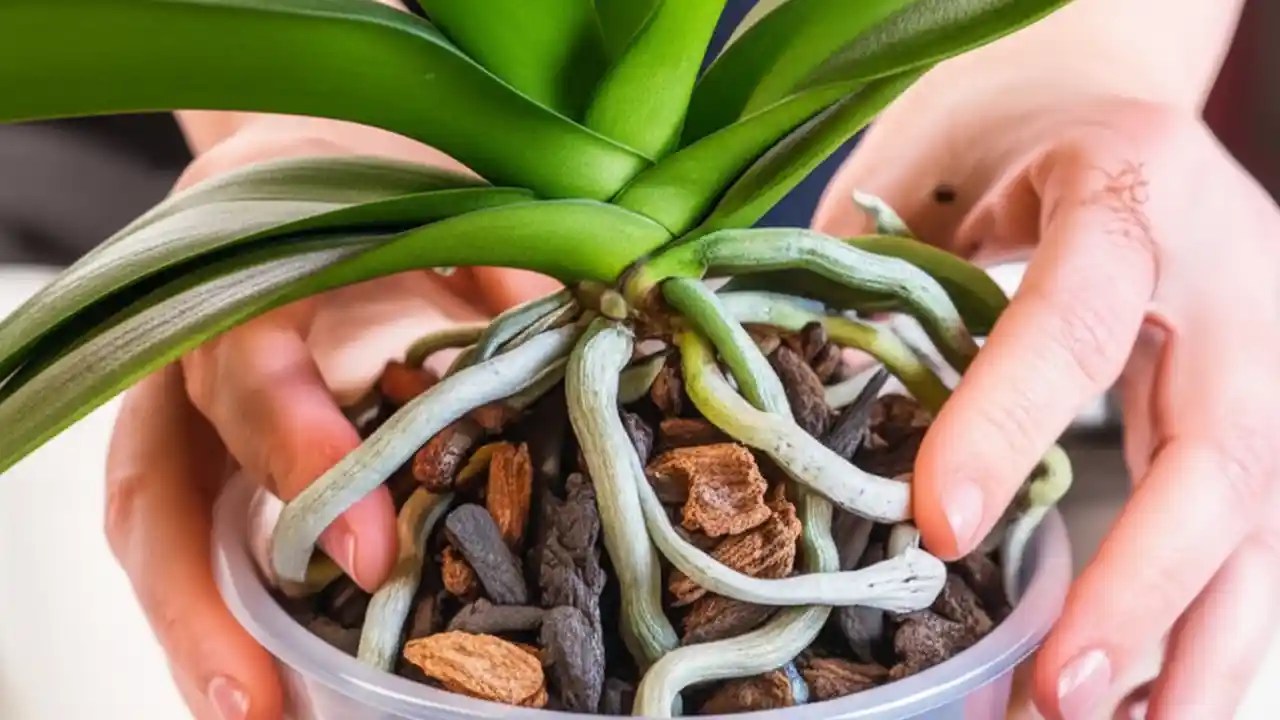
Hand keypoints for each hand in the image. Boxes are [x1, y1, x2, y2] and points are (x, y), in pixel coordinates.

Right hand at [104, 117, 555, 719]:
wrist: (308, 146)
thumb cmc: (374, 171)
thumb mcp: (441, 193)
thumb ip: (497, 266)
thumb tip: (587, 343)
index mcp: (253, 269)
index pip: (257, 369)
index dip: (303, 459)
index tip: (370, 554)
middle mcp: (195, 346)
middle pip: (160, 480)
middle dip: (202, 599)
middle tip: (252, 705)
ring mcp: (188, 402)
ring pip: (158, 522)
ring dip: (194, 626)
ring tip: (243, 715)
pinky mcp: (209, 443)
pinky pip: (194, 526)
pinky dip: (220, 602)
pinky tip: (261, 673)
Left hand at [815, 95, 1279, 718]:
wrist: (1098, 91)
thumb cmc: (999, 131)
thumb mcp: (931, 176)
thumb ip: (884, 289)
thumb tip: (801, 422)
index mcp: (1128, 185)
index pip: (1080, 312)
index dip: (1011, 423)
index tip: (939, 526)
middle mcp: (1231, 268)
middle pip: (1222, 446)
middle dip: (1141, 586)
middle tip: (1056, 693)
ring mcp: (1270, 340)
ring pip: (1269, 514)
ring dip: (1197, 643)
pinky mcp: (1271, 397)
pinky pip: (1264, 527)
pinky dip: (1212, 625)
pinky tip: (1157, 699)